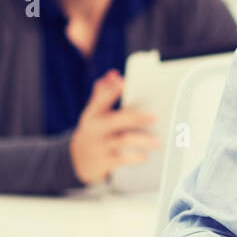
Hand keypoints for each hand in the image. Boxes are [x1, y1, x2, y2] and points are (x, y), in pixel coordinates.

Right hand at [68, 69, 159, 183]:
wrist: (78, 159)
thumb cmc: (95, 130)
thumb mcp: (94, 112)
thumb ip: (104, 93)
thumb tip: (114, 75)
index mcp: (93, 114)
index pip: (100, 99)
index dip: (110, 91)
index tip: (122, 83)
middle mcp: (95, 128)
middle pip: (116, 120)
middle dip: (135, 118)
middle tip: (155, 117)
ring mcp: (100, 145)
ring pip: (123, 141)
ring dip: (142, 140)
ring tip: (158, 141)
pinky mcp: (104, 161)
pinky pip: (122, 159)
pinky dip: (134, 158)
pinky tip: (145, 156)